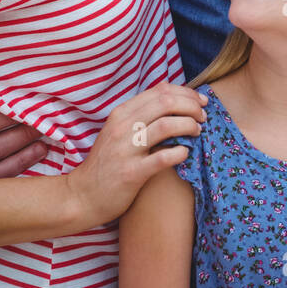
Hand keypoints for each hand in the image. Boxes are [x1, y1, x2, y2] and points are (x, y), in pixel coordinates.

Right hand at [68, 82, 207, 225]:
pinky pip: (162, 158)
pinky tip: (185, 153)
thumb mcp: (119, 131)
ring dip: (189, 125)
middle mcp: (122, 127)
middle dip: (192, 106)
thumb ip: (141, 113)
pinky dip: (179, 153)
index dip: (186, 93)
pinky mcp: (131, 173)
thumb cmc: (108, 162)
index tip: (201, 102)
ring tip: (198, 131)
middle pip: (166, 103)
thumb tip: (170, 93)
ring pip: (166, 125)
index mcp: (122, 113)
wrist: (83, 196)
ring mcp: (126, 149)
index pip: (160, 91)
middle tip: (203, 116)